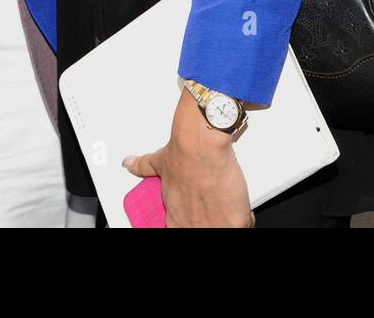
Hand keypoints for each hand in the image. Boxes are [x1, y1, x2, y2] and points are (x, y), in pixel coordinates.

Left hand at [122, 87, 252, 227]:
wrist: (201, 143)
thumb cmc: (184, 154)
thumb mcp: (158, 163)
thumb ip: (143, 167)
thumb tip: (128, 163)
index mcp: (175, 219)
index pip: (182, 229)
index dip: (194, 220)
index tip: (200, 213)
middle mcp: (194, 227)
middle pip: (206, 230)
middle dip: (213, 220)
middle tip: (214, 205)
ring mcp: (215, 227)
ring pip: (224, 229)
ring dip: (227, 218)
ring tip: (227, 202)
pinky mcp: (235, 222)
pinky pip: (245, 224)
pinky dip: (244, 214)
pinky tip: (239, 201)